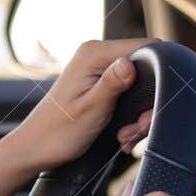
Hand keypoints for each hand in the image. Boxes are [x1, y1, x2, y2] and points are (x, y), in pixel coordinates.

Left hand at [1, 39, 154, 174]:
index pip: (146, 47)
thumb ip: (113, 84)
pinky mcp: (101, 84)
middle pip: (147, 69)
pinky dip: (130, 118)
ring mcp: (99, 69)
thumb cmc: (57, 132)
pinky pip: (129, 96)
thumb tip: (131, 63)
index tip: (150, 106)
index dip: (158, 73)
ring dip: (138, 115)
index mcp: (94, 54)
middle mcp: (97, 55)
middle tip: (135, 129)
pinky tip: (121, 136)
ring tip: (125, 137)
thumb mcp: (90, 109)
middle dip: (146, 103)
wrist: (36, 149)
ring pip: (141, 87)